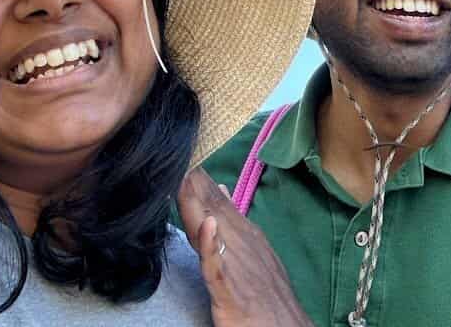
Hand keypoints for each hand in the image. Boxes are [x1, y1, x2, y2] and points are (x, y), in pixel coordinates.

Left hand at [177, 167, 314, 326]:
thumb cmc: (267, 294)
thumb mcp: (253, 253)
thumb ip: (235, 223)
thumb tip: (223, 190)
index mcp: (246, 237)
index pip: (218, 203)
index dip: (200, 181)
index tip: (187, 156)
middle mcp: (243, 246)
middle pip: (214, 210)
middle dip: (197, 184)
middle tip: (183, 155)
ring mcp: (236, 268)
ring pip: (213, 230)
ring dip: (200, 205)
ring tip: (186, 179)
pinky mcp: (229, 292)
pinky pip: (217, 268)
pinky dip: (212, 245)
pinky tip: (207, 227)